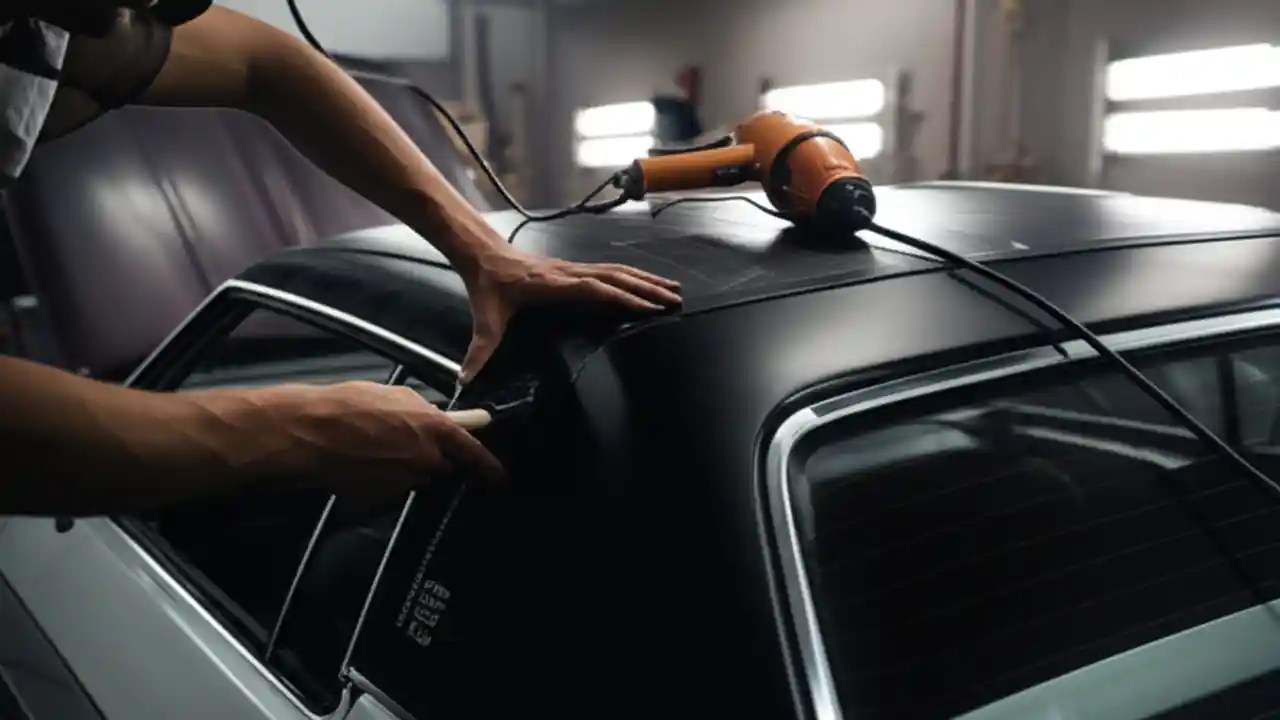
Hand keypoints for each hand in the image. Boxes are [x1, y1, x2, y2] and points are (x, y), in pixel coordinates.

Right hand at [192, 382, 504, 497]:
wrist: (310, 432)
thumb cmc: (349, 405)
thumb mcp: (396, 396)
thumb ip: (424, 411)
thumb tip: (434, 418)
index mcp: (435, 431)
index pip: (474, 454)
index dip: (490, 468)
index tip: (500, 479)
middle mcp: (425, 461)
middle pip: (440, 466)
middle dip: (430, 457)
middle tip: (401, 440)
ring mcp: (402, 483)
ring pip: (414, 478)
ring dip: (402, 467)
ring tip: (373, 447)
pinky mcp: (380, 499)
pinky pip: (389, 490)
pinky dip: (379, 480)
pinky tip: (360, 463)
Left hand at [459, 246, 681, 381]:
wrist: (484, 254)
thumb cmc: (489, 285)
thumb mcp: (485, 318)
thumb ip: (479, 350)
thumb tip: (466, 380)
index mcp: (554, 285)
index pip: (594, 289)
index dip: (621, 297)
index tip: (647, 307)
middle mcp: (570, 273)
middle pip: (616, 278)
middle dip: (647, 289)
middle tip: (674, 300)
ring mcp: (574, 269)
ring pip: (618, 272)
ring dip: (646, 280)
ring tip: (673, 289)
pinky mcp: (576, 270)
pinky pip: (611, 271)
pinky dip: (634, 276)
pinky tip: (648, 282)